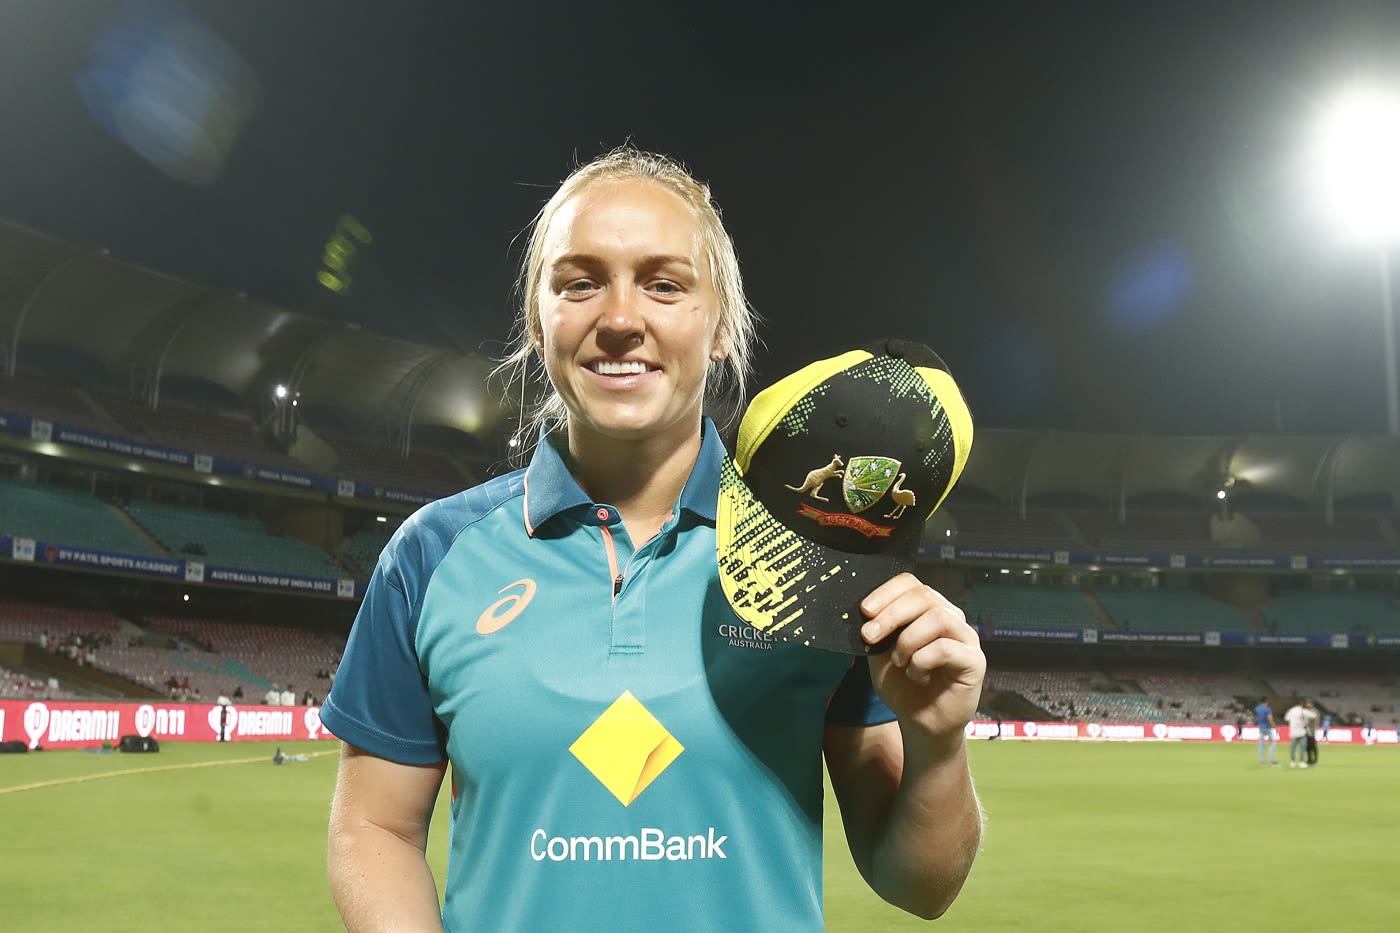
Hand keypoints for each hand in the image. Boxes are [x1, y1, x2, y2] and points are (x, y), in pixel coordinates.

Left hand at [859, 573, 985, 743]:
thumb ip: (878, 630)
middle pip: (924, 595)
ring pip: (938, 617)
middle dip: (891, 614)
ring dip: (909, 639)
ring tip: (899, 662)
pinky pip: (946, 648)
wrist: (920, 723)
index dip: (886, 592)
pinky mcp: (974, 661)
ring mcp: (965, 638)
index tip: (864, 611)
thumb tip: (865, 612)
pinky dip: (922, 660)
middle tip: (869, 635)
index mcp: (927, 610)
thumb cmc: (903, 686)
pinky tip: (915, 674)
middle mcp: (950, 618)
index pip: (911, 584)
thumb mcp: (881, 652)